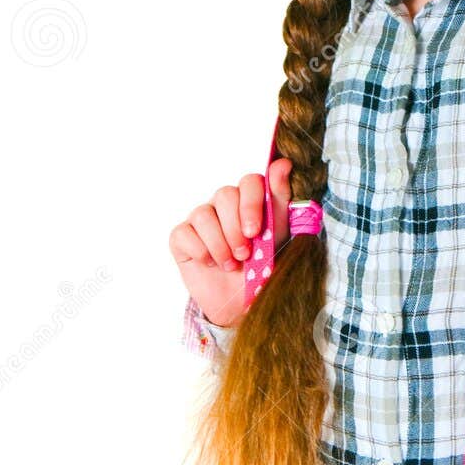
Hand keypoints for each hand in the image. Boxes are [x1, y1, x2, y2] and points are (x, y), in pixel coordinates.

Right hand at [168, 160, 292, 327]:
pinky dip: (200, 251)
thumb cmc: (261, 264)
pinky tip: (211, 264)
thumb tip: (283, 164)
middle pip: (225, 195)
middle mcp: (223, 204)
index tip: (255, 232)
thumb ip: (280, 198)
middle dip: (236, 229)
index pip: (249, 182)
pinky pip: (183, 233)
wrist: (242, 300)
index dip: (251, 204)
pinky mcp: (181, 236)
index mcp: (249, 199)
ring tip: (231, 264)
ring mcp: (201, 218)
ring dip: (220, 245)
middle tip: (244, 253)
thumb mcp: (277, 233)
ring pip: (203, 214)